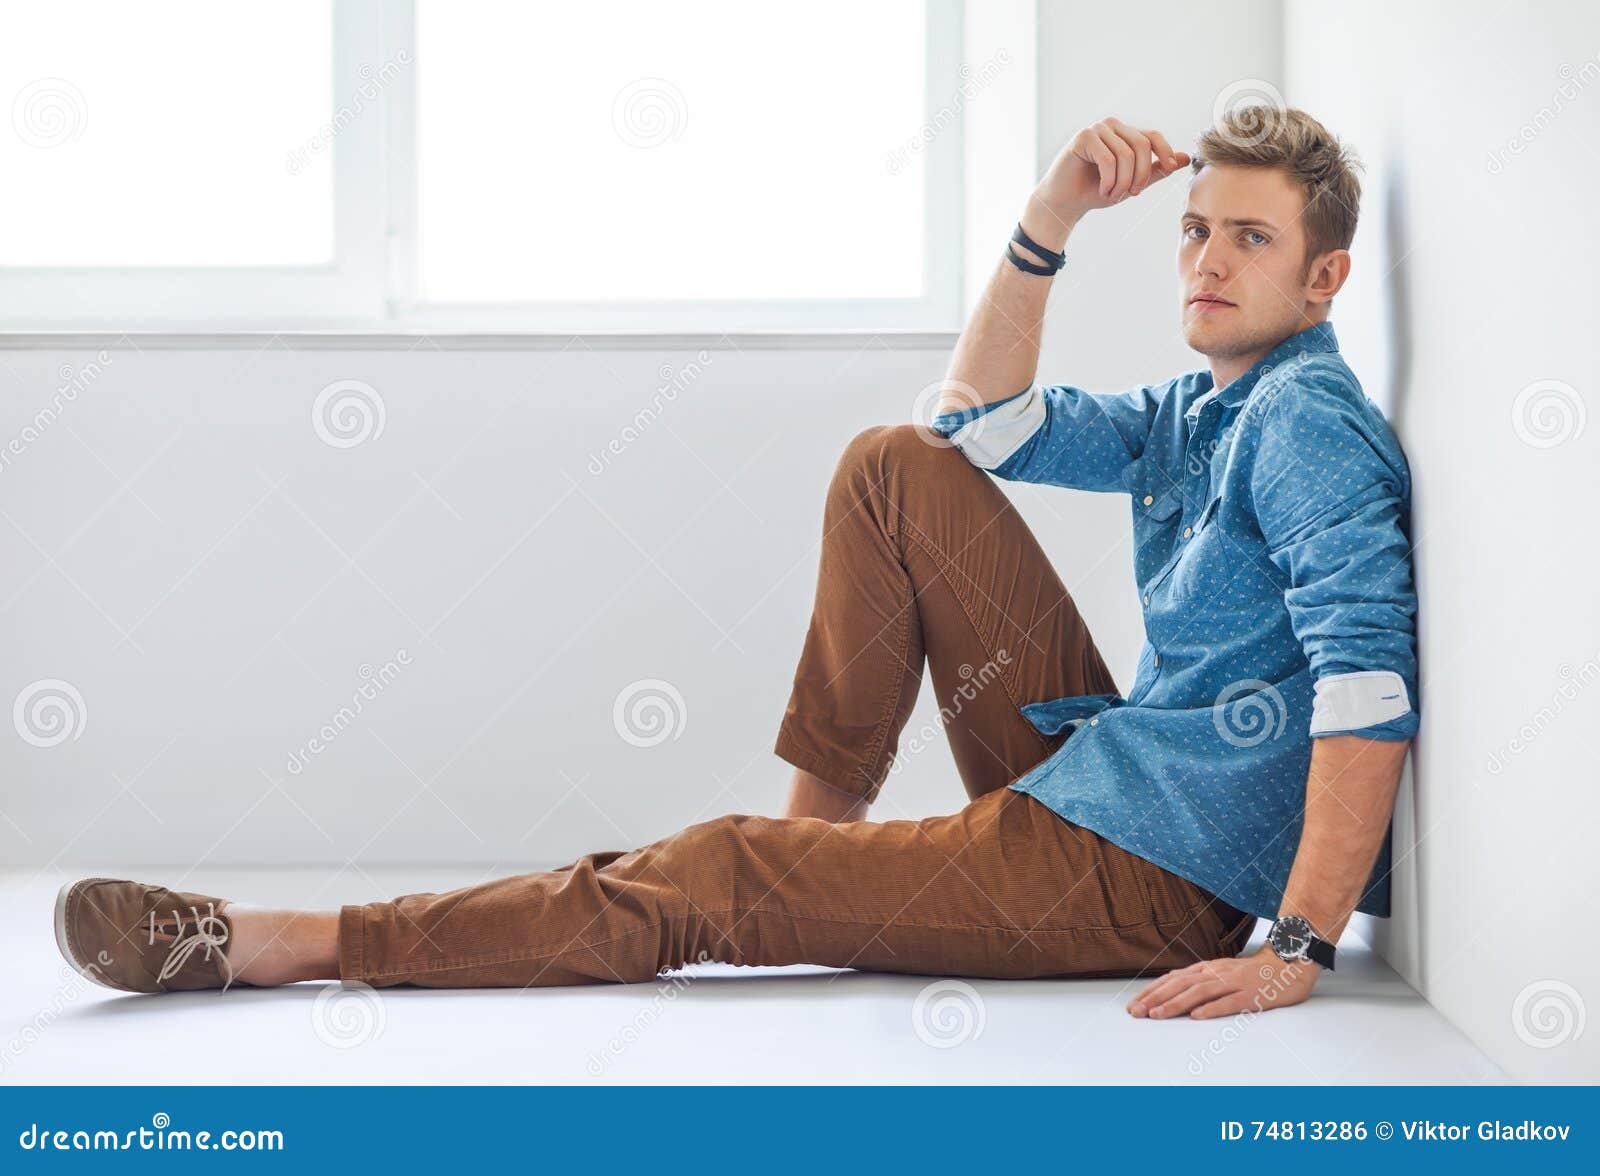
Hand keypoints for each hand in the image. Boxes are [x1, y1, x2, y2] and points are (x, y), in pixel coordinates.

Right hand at [1028, 117, 1189, 233]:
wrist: (1064, 202)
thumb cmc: (1095, 191)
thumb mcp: (1131, 183)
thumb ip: (1155, 170)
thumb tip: (1184, 158)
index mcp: (1125, 134)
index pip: (1152, 135)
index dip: (1164, 150)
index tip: (1170, 168)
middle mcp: (1112, 126)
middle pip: (1142, 145)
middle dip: (1140, 175)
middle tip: (1132, 194)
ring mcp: (1097, 129)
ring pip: (1126, 154)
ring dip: (1123, 182)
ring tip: (1113, 195)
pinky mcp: (1083, 137)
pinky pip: (1108, 159)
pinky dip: (1109, 180)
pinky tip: (1102, 190)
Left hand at [1125, 946, 1320, 1020]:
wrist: (1289, 964)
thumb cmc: (1252, 973)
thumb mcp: (1221, 972)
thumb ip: (1199, 980)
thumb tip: (1171, 990)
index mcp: (1207, 968)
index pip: (1173, 978)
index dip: (1152, 990)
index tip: (1134, 1003)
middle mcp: (1216, 973)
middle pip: (1181, 984)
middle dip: (1155, 998)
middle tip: (1136, 1012)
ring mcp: (1234, 983)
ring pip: (1200, 992)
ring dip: (1176, 1003)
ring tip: (1157, 1014)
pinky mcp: (1251, 995)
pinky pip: (1229, 1002)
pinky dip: (1212, 1009)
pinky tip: (1197, 1016)